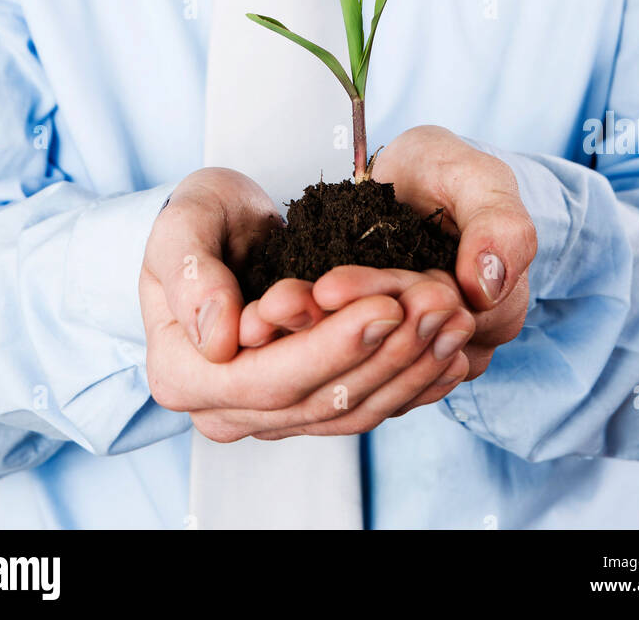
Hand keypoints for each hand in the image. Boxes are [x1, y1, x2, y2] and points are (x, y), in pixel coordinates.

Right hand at [139, 167, 475, 439]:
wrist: (217, 233)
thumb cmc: (199, 222)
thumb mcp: (184, 223)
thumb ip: (191, 273)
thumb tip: (218, 338)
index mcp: (183, 373)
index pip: (266, 378)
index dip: (330, 347)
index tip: (385, 305)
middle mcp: (224, 410)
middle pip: (317, 400)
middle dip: (386, 352)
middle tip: (440, 304)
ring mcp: (268, 416)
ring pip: (349, 411)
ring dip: (411, 367)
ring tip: (455, 318)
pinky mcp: (307, 408)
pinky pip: (365, 408)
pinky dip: (413, 383)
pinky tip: (452, 352)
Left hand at [251, 129, 533, 380]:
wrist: (417, 182)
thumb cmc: (449, 173)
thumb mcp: (478, 178)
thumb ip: (499, 226)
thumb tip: (486, 288)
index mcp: (497, 312)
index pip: (435, 319)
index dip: (378, 300)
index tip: (325, 285)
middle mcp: (458, 347)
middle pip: (391, 351)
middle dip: (330, 328)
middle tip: (275, 302)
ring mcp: (417, 355)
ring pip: (363, 367)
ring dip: (309, 339)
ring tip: (265, 309)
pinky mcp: (376, 354)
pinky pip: (342, 365)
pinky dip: (302, 341)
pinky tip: (264, 321)